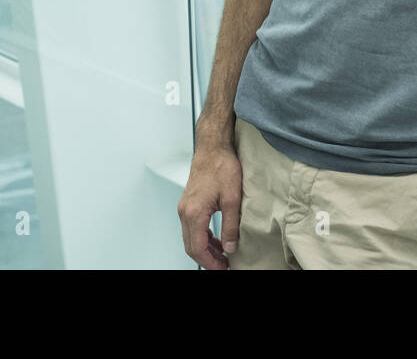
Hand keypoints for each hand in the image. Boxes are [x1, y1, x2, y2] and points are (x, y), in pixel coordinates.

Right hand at [178, 141, 242, 268]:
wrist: (213, 147)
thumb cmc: (222, 167)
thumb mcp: (232, 199)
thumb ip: (231, 226)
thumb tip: (230, 248)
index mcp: (194, 213)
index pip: (198, 248)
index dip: (210, 262)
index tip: (223, 268)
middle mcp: (184, 212)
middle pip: (191, 246)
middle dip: (207, 259)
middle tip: (224, 266)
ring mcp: (184, 208)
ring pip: (190, 238)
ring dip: (205, 249)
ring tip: (222, 256)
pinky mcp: (188, 203)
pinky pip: (192, 228)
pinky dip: (203, 238)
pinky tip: (216, 240)